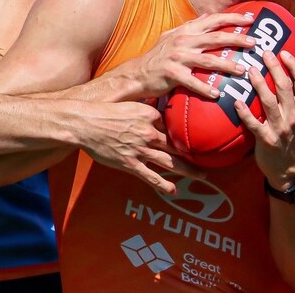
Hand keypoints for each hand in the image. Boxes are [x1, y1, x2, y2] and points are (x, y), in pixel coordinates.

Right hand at [75, 100, 199, 194]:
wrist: (84, 124)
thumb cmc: (103, 112)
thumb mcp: (129, 104)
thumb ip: (145, 109)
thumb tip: (157, 111)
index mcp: (149, 116)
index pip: (172, 125)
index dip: (185, 132)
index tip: (198, 137)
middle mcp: (149, 134)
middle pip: (178, 145)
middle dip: (196, 153)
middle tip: (210, 159)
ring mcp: (140, 150)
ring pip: (171, 162)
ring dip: (189, 171)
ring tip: (203, 176)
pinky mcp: (130, 164)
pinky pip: (151, 176)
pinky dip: (163, 184)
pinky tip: (173, 190)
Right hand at [119, 12, 258, 100]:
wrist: (137, 74)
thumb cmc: (157, 56)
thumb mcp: (171, 36)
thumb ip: (190, 26)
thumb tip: (207, 15)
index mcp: (185, 31)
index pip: (212, 20)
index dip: (232, 18)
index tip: (251, 20)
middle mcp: (182, 41)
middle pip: (215, 38)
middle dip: (236, 39)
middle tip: (254, 44)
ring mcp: (177, 57)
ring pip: (207, 60)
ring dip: (227, 65)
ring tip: (243, 70)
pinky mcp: (172, 74)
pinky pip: (192, 82)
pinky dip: (205, 88)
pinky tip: (217, 94)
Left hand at [235, 49, 294, 189]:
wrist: (289, 169)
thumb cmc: (293, 139)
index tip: (284, 52)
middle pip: (285, 87)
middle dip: (275, 68)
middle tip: (264, 52)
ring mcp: (281, 129)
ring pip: (270, 102)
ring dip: (259, 85)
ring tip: (250, 70)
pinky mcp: (267, 140)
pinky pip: (254, 124)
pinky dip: (245, 113)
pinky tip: (236, 102)